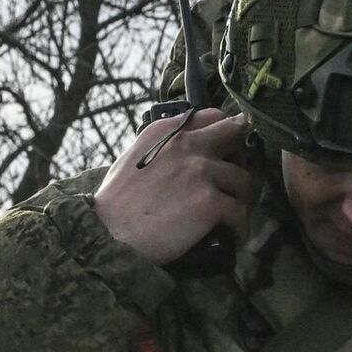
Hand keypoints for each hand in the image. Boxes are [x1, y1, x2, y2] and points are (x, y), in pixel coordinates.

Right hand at [95, 108, 253, 266]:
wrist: (108, 235)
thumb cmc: (117, 203)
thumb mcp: (134, 157)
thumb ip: (165, 145)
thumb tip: (189, 141)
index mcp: (167, 132)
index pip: (212, 116)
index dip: (224, 132)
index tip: (227, 147)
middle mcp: (187, 145)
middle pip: (235, 134)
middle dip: (240, 155)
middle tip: (234, 177)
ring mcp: (201, 172)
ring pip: (243, 179)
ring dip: (238, 196)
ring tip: (228, 211)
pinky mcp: (211, 202)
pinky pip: (239, 212)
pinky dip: (236, 225)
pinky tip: (227, 232)